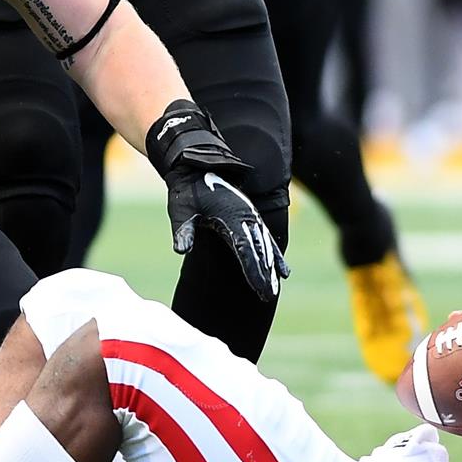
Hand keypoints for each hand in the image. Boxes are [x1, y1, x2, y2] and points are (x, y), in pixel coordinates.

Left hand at [146, 100, 288, 298]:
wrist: (195, 165)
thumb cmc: (187, 189)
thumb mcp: (181, 208)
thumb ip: (183, 229)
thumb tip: (181, 249)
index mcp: (231, 216)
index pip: (245, 250)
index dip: (253, 271)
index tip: (259, 288)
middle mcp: (245, 216)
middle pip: (259, 251)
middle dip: (264, 274)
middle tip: (268, 296)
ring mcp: (249, 215)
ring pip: (265, 245)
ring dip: (270, 267)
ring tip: (275, 288)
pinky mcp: (248, 216)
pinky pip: (265, 238)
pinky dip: (273, 254)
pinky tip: (281, 270)